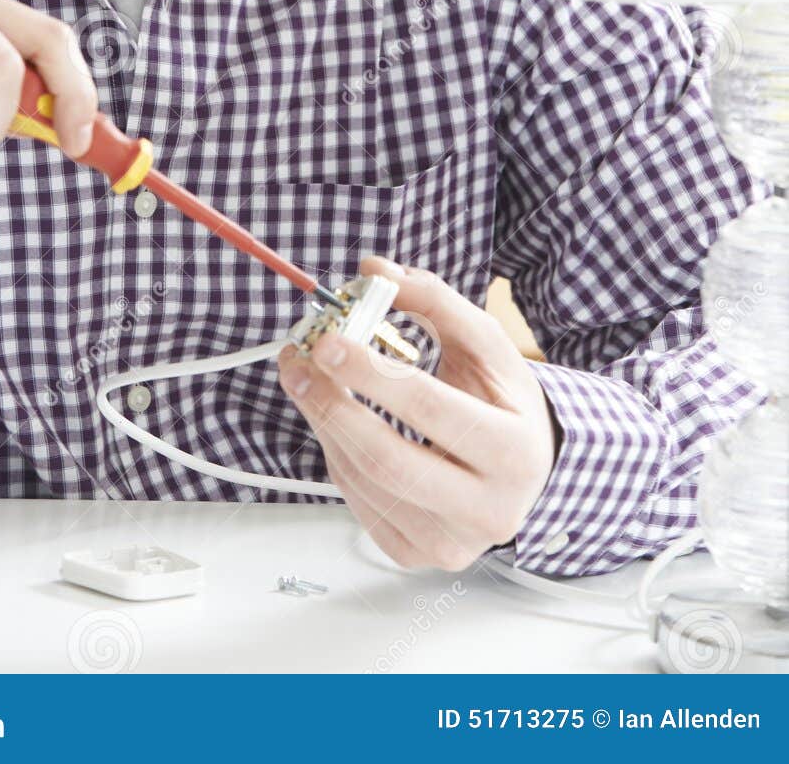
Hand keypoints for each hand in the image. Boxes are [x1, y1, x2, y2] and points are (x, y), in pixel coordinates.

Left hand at [277, 254, 560, 571]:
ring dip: (324, 422)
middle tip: (299, 362)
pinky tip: (337, 420)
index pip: (433, 409)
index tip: (328, 341)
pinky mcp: (415, 554)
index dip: (373, 374)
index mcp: (514, 452)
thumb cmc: (502, 403)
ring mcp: (450, 543)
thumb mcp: (485, 345)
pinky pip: (357, 502)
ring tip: (307, 378)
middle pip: (389, 460)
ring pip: (364, 481)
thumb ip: (433, 300)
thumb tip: (374, 269)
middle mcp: (488, 510)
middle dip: (332, 405)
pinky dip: (336, 453)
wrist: (525, 470)